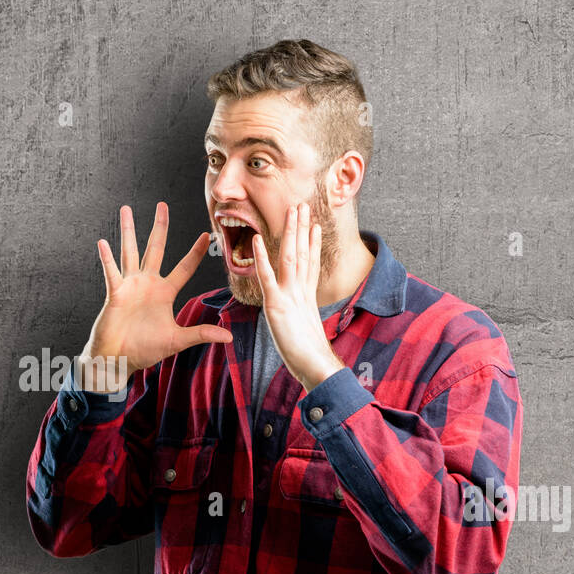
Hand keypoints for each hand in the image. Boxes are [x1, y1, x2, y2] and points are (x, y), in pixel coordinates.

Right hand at [78, 202, 232, 390]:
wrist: (119, 359)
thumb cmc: (145, 349)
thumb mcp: (178, 340)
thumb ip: (202, 334)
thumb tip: (229, 337)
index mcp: (165, 292)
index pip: (184, 267)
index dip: (195, 252)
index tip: (205, 235)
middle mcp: (147, 283)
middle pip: (155, 248)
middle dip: (160, 227)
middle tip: (163, 204)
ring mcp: (130, 285)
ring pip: (130, 252)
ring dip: (128, 230)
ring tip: (126, 208)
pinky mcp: (115, 293)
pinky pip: (111, 272)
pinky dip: (107, 259)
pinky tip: (103, 242)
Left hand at [252, 202, 343, 391]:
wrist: (316, 366)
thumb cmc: (312, 357)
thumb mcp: (307, 334)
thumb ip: (305, 321)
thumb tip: (306, 322)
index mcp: (307, 299)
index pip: (310, 265)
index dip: (312, 244)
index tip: (314, 226)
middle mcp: (300, 292)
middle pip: (303, 254)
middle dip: (303, 229)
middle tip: (303, 207)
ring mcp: (290, 296)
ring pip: (290, 257)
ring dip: (290, 232)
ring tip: (292, 211)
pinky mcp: (277, 305)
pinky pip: (267, 277)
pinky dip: (262, 257)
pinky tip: (258, 240)